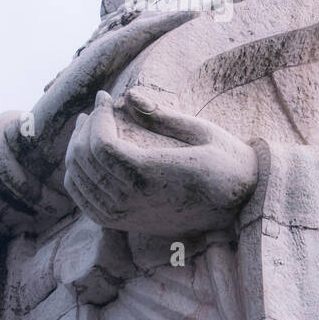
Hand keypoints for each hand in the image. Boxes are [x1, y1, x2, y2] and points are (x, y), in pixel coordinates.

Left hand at [63, 89, 258, 235]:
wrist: (241, 205)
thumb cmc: (227, 162)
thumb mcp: (203, 131)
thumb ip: (163, 114)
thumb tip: (129, 95)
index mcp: (153, 175)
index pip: (102, 145)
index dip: (97, 117)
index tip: (105, 96)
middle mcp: (134, 200)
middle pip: (86, 161)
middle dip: (85, 128)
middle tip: (96, 109)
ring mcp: (127, 216)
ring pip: (80, 182)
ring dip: (77, 151)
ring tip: (88, 127)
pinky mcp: (126, 224)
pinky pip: (86, 203)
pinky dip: (78, 179)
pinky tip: (87, 159)